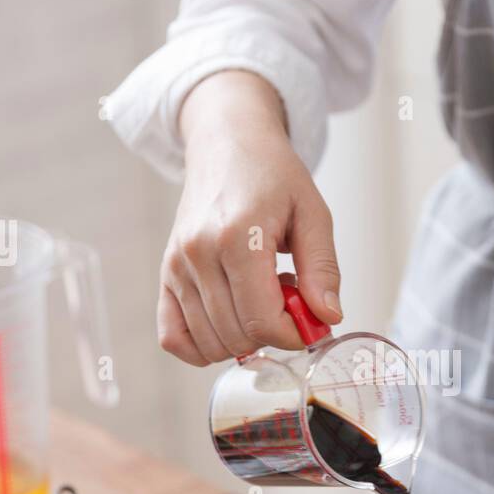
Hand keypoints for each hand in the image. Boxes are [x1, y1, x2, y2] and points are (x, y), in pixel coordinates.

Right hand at [158, 69, 341, 364]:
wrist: (227, 145)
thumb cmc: (272, 175)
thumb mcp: (313, 214)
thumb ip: (323, 268)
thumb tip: (327, 317)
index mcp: (238, 237)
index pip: (263, 321)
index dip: (293, 335)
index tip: (309, 321)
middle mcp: (199, 254)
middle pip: (238, 336)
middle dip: (273, 334)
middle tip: (288, 300)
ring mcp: (176, 266)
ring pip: (210, 343)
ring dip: (244, 338)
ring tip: (259, 298)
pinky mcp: (165, 274)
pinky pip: (173, 337)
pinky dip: (202, 347)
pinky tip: (229, 325)